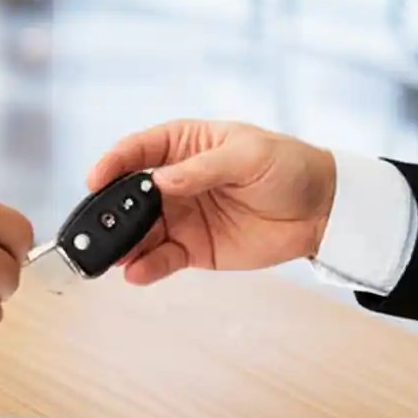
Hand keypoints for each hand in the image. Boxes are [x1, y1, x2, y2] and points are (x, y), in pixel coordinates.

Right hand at [87, 119, 335, 284]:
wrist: (322, 210)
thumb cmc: (288, 167)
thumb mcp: (248, 156)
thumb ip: (203, 168)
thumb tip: (161, 180)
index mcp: (184, 144)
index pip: (138, 150)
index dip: (113, 163)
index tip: (95, 180)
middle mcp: (175, 180)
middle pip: (130, 195)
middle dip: (111, 211)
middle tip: (95, 228)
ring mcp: (182, 217)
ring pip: (141, 231)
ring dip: (123, 245)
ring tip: (110, 258)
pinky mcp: (194, 249)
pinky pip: (163, 258)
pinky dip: (147, 267)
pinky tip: (136, 273)